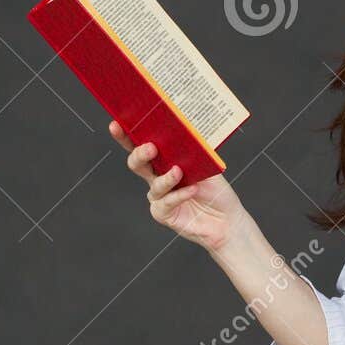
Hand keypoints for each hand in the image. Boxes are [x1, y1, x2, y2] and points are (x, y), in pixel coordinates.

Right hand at [109, 120, 246, 252]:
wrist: (227, 220)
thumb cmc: (216, 191)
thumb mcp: (207, 166)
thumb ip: (193, 151)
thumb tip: (184, 132)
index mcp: (164, 161)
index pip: (141, 146)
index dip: (126, 136)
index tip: (117, 124)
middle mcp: (157, 177)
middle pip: (137, 163)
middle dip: (140, 154)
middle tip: (151, 147)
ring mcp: (159, 196)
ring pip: (153, 185)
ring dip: (166, 178)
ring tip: (178, 171)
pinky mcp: (163, 213)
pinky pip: (165, 202)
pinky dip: (179, 195)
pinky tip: (191, 190)